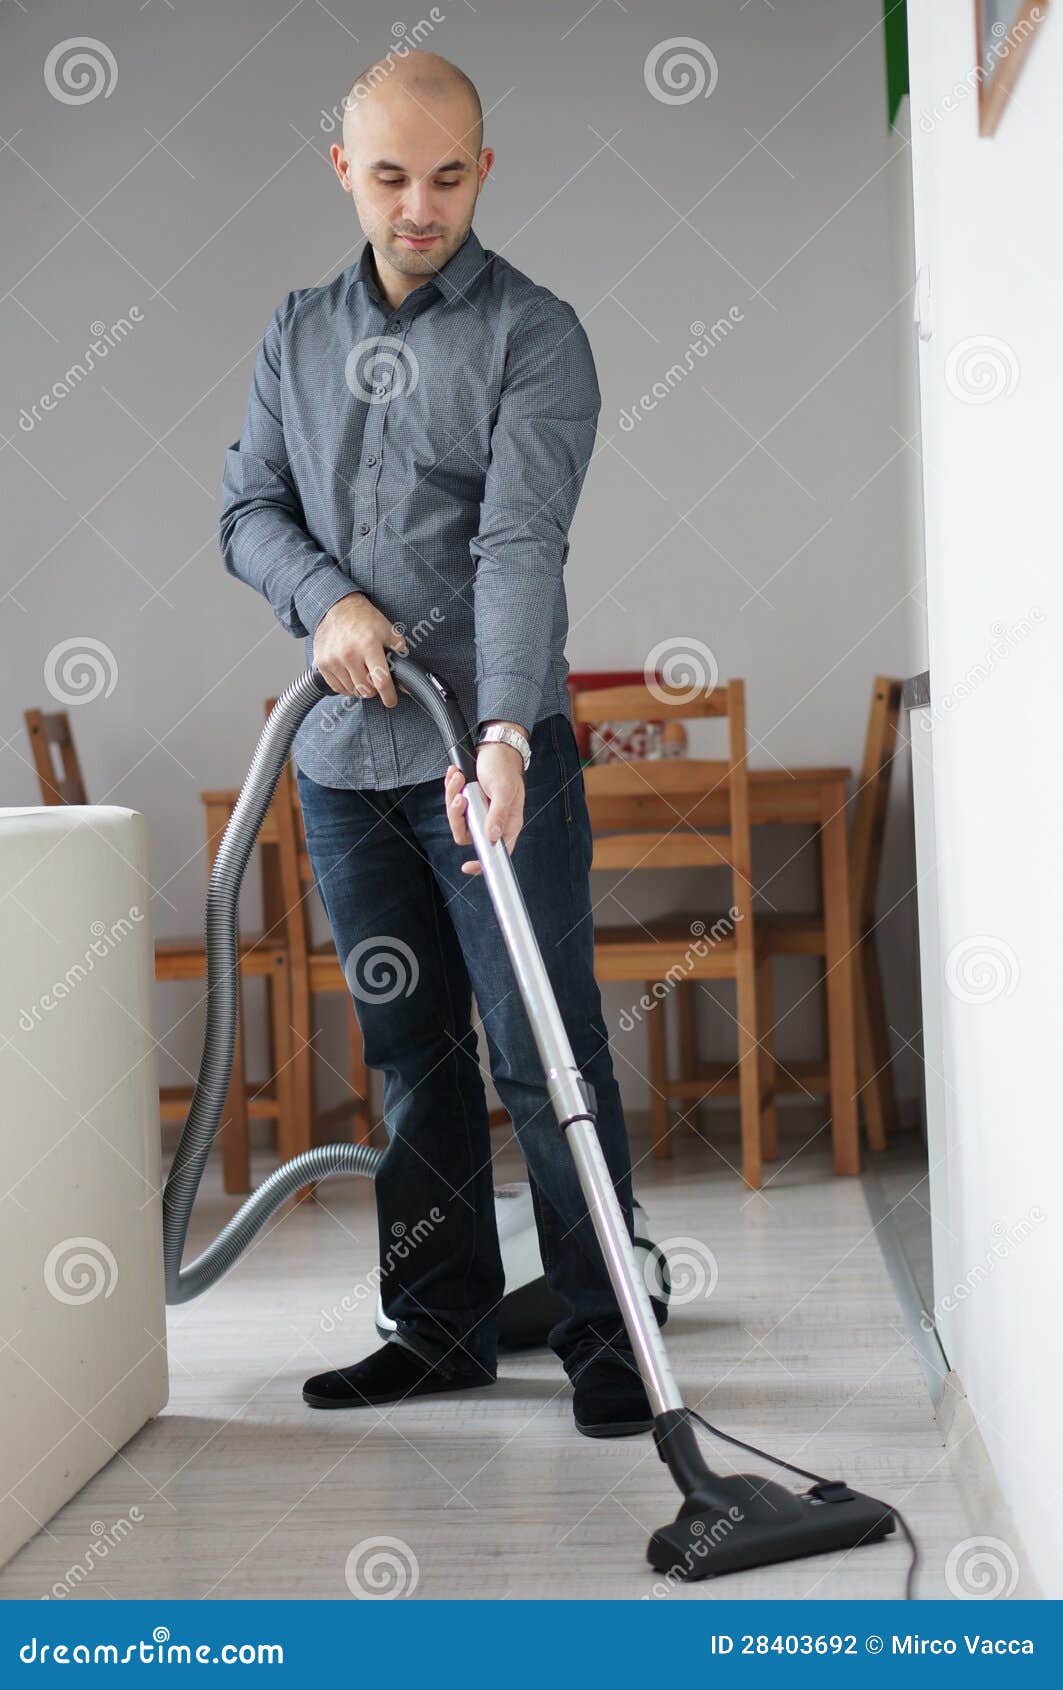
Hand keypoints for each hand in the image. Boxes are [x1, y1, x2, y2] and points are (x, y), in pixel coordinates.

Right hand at [312, 592, 407, 705]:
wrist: (338, 608)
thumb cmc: (366, 620)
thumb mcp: (389, 632)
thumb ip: (400, 655)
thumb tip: (407, 680)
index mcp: (369, 645)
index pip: (381, 680)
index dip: (389, 696)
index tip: (391, 701)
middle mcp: (349, 654)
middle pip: (366, 689)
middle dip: (374, 689)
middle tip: (375, 680)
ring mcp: (333, 660)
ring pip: (352, 691)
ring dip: (360, 688)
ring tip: (362, 674)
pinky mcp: (322, 663)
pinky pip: (337, 688)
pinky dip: (347, 687)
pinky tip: (351, 676)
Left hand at [444, 740, 525, 875]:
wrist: (496, 747)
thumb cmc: (504, 767)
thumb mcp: (503, 789)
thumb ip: (498, 813)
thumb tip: (492, 836)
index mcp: (507, 822)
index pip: (497, 851)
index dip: (483, 862)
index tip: (468, 867)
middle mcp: (492, 820)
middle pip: (467, 833)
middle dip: (458, 816)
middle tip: (460, 797)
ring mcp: (479, 811)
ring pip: (458, 817)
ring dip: (453, 796)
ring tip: (458, 777)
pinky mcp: (469, 800)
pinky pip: (454, 803)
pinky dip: (451, 788)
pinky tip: (456, 774)